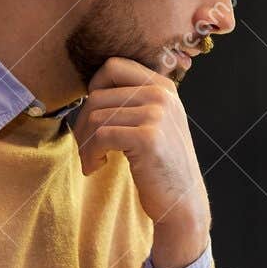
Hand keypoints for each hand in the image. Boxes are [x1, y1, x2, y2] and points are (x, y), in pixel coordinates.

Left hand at [72, 57, 209, 267]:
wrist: (183, 201)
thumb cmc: (161, 164)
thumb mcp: (155, 121)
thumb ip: (134, 100)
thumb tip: (90, 88)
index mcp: (163, 86)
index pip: (113, 66)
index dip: (93, 88)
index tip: (94, 117)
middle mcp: (162, 94)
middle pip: (98, 94)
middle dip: (82, 123)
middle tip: (86, 147)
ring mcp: (157, 114)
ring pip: (95, 116)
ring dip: (84, 143)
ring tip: (91, 160)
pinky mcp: (148, 137)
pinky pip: (101, 136)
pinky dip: (90, 154)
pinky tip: (96, 166)